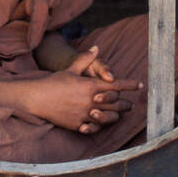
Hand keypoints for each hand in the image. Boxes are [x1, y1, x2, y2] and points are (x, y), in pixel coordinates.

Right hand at [27, 51, 142, 134]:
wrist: (38, 98)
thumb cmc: (54, 81)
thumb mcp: (71, 69)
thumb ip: (85, 59)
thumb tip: (96, 48)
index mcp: (90, 85)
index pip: (116, 85)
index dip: (129, 85)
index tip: (139, 85)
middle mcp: (90, 101)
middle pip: (115, 103)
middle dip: (125, 103)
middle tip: (131, 104)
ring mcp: (85, 114)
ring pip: (107, 117)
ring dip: (115, 116)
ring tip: (119, 115)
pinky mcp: (78, 125)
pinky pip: (94, 128)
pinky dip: (100, 126)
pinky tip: (102, 124)